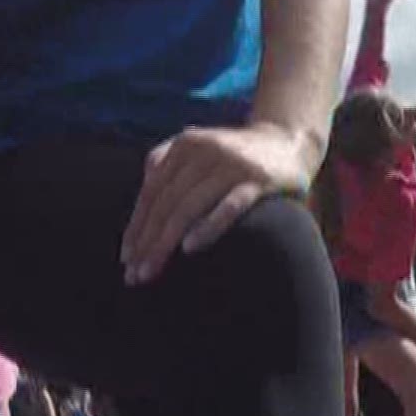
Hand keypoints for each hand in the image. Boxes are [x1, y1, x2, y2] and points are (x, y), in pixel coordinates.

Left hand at [119, 123, 316, 285]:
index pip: (152, 192)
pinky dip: (208, 227)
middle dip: (147, 241)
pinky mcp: (259, 179)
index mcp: (184, 146)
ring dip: (166, 242)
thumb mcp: (198, 149)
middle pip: (166, 203)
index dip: (137, 225)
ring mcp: (231, 164)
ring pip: (189, 207)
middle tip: (134, 275)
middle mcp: (203, 151)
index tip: (126, 258)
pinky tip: (190, 248)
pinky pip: (229, 206)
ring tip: (152, 270)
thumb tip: (141, 196)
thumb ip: (167, 162)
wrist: (289, 140)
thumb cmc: (235, 153)